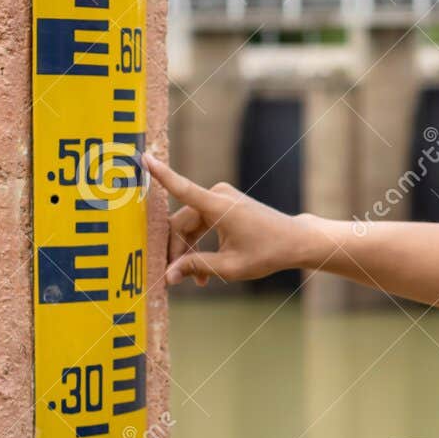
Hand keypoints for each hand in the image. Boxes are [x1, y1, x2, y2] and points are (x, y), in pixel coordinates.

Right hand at [142, 151, 301, 285]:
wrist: (294, 240)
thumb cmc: (267, 252)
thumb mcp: (231, 266)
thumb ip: (197, 267)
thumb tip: (169, 276)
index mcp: (219, 206)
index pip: (182, 189)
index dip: (161, 175)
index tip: (144, 157)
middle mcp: (217, 195)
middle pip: (181, 224)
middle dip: (176, 251)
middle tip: (174, 279)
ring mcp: (219, 198)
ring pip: (189, 226)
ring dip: (187, 252)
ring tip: (193, 280)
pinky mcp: (222, 205)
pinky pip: (200, 224)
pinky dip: (198, 245)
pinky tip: (202, 272)